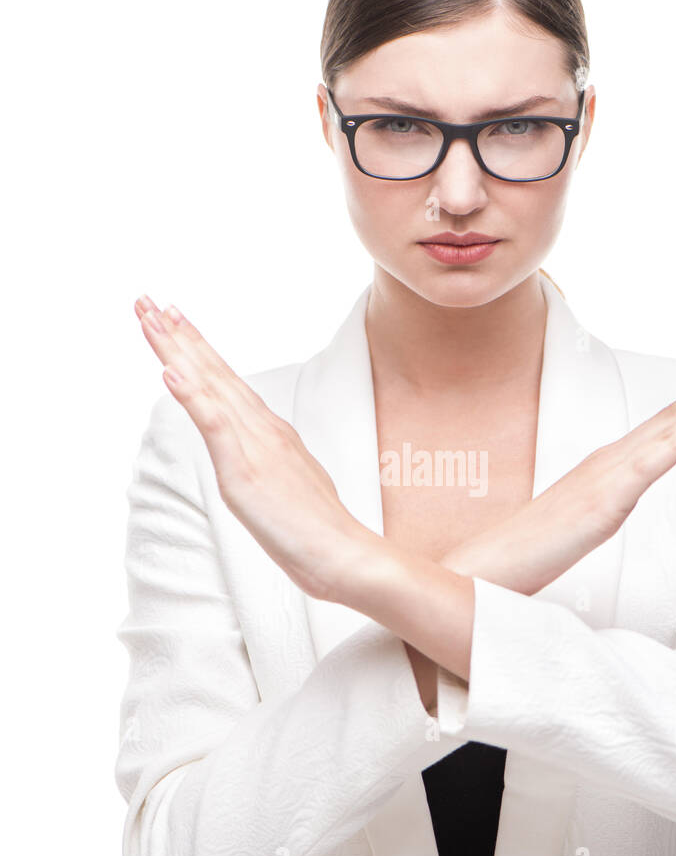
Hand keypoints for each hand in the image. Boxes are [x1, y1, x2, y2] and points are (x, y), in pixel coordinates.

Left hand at [134, 296, 361, 600]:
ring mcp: (255, 445)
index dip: (199, 350)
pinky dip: (191, 395)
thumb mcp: (292, 486)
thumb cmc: (321, 532)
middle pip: (214, 374)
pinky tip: (169, 372)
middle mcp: (262, 429)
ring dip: (177, 351)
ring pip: (210, 387)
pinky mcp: (246, 469)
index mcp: (271, 433)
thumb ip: (275, 463)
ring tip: (151, 317)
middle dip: (179, 336)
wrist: (345, 554)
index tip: (174, 320)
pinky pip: (215, 425)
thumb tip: (263, 457)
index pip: (227, 383)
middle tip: (148, 300)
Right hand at [439, 354, 675, 593]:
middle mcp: (606, 465)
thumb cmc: (521, 556)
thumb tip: (612, 503)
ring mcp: (604, 482)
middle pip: (672, 418)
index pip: (662, 430)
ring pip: (667, 433)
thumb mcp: (574, 526)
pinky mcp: (599, 506)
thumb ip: (597, 507)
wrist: (478, 573)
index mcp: (603, 471)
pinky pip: (645, 471)